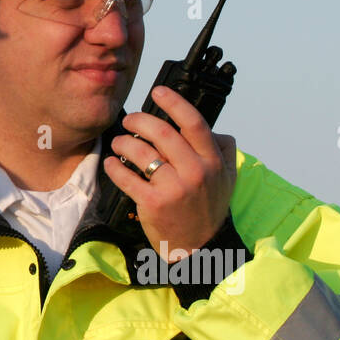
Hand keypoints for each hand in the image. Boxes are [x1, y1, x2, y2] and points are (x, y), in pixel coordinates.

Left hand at [104, 86, 236, 259]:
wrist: (200, 247)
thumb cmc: (208, 208)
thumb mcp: (226, 177)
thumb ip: (222, 149)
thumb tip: (211, 128)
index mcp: (212, 161)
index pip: (193, 122)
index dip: (173, 102)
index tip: (158, 92)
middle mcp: (195, 172)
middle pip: (161, 132)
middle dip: (138, 120)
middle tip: (129, 120)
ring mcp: (174, 188)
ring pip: (140, 152)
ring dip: (123, 142)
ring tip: (119, 142)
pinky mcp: (153, 204)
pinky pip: (126, 177)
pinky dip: (115, 167)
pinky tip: (113, 164)